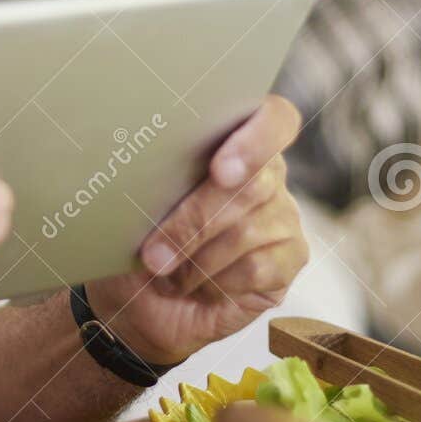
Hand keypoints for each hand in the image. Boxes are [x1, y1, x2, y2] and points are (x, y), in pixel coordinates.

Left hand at [84, 96, 307, 366]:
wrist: (139, 302)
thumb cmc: (135, 240)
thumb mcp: (131, 205)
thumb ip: (150, 176)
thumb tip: (137, 163)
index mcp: (232, 141)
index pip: (274, 119)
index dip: (256, 140)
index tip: (218, 170)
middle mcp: (268, 175)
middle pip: (252, 185)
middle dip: (194, 222)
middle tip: (153, 255)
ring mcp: (283, 217)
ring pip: (248, 230)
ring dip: (195, 260)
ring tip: (164, 273)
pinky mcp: (289, 259)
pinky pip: (259, 268)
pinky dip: (216, 282)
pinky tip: (196, 287)